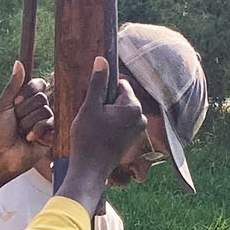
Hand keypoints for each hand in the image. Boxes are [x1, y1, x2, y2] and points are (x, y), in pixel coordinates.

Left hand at [0, 60, 53, 177]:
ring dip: (28, 122)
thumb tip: (18, 63)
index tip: (15, 103)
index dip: (28, 91)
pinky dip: (37, 130)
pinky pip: (50, 122)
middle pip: (41, 97)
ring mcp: (45, 122)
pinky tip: (29, 138)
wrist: (0, 156)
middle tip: (16, 122)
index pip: (38, 84)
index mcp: (26, 100)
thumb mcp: (3, 106)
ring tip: (21, 133)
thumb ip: (13, 85)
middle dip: (25, 110)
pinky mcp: (51, 135)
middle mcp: (37, 109)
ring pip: (45, 110)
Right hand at [57, 58, 145, 213]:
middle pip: (121, 97)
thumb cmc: (88, 139)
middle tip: (93, 116)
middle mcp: (141, 117)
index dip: (104, 90)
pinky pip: (121, 122)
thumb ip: (98, 82)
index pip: (120, 84)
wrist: (90, 170)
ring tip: (95, 126)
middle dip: (106, 102)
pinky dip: (111, 124)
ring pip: (120, 110)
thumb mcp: (90, 107)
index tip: (94, 102)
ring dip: (107, 113)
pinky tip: (99, 134)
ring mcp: (138, 129)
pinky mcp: (132, 139)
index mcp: (133, 107)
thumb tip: (102, 60)